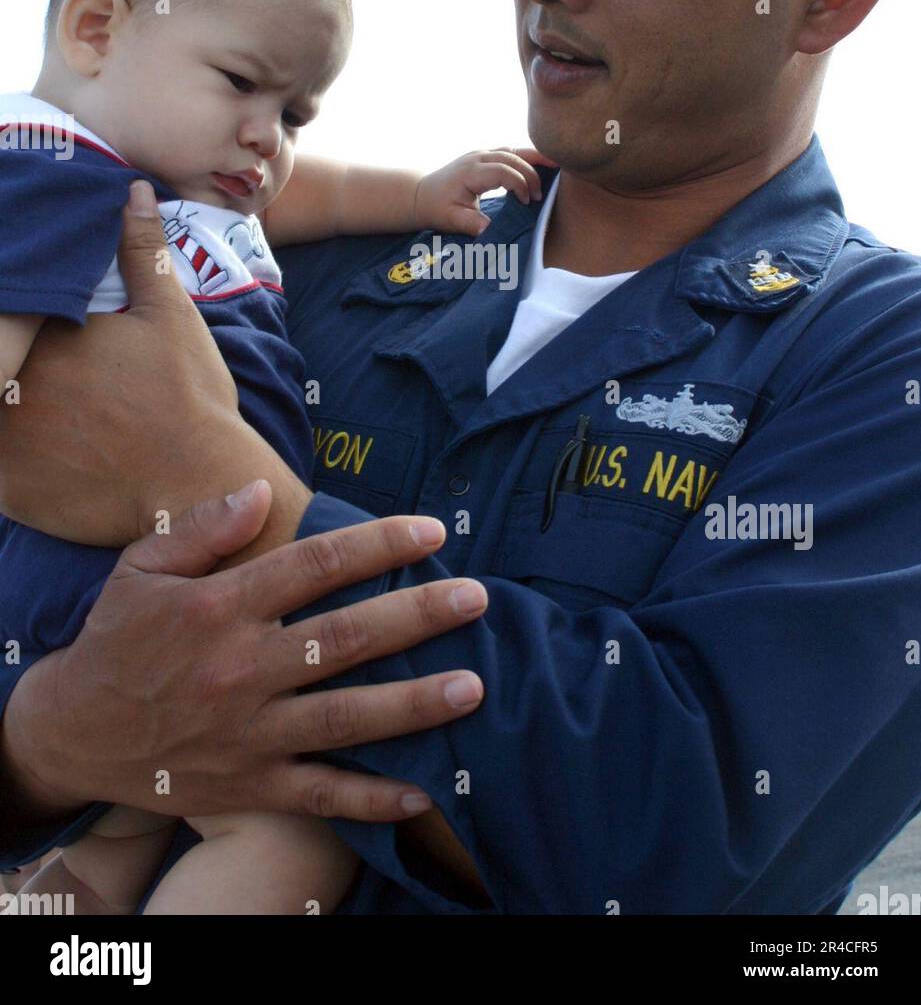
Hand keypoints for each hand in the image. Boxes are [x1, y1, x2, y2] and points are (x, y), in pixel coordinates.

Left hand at [0, 181, 306, 546]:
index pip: (11, 311)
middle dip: (10, 357)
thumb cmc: (189, 394)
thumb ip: (142, 251)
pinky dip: (6, 455)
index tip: (33, 318)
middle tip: (44, 366)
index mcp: (47, 335)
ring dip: (6, 400)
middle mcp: (15, 385)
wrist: (201, 483)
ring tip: (31, 394)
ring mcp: (8, 440)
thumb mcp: (170, 314)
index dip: (18, 310)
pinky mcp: (10, 489)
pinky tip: (37, 444)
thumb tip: (131, 189)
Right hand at [1, 482, 486, 825]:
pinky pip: (321, 794)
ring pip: (347, 717)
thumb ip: (203, 527)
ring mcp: (249, 733)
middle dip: (418, 615)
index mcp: (221, 606)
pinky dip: (373, 798)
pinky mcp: (250, 786)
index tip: (433, 532)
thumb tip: (261, 491)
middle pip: (347, 638)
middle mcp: (242, 668)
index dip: (381, 544)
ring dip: (415, 703)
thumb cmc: (117, 640)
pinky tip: (425, 794)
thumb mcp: (142, 568)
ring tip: (474, 685)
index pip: (317, 565)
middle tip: (476, 598)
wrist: (74, 733)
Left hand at [413, 147, 557, 237]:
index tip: (527, 203)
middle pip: (513, 155)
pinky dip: (526, 157)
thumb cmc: (437, 208)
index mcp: (471, 172)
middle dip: (532, 172)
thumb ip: (472, 224)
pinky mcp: (485, 156)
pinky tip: (541, 165)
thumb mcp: (452, 220)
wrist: (421, 195)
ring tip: (556, 165)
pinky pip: (510, 152)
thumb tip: (492, 231)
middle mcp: (477, 157)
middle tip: (542, 193)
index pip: (504, 171)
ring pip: (513, 149)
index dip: (520, 184)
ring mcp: (481, 154)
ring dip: (534, 158)